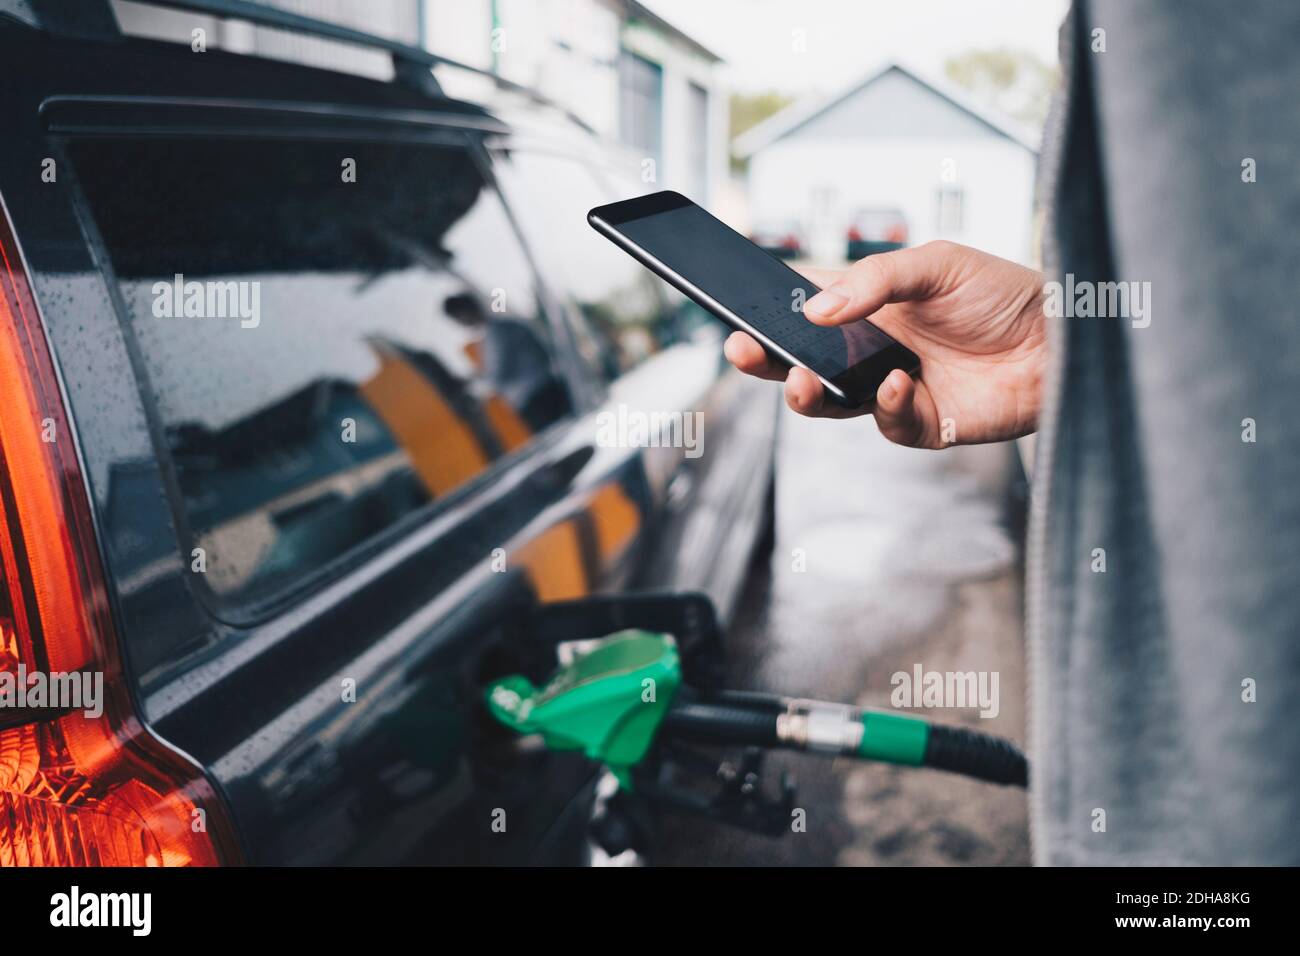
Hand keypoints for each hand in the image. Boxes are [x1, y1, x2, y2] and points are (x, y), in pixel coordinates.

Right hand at [723, 240, 1046, 448]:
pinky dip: (885, 405)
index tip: (736, 306)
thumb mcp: (936, 263)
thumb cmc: (1004, 292)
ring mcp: (893, 388)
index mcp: (868, 304)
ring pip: (830, 403)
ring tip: (798, 379)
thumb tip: (816, 309)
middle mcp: (872, 349)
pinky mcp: (922, 422)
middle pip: (801, 361)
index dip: (768, 309)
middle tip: (741, 350)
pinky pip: (887, 423)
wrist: (1065, 338)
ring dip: (806, 394)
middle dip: (764, 359)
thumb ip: (875, 280)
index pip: (804, 306)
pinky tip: (899, 382)